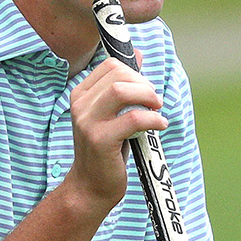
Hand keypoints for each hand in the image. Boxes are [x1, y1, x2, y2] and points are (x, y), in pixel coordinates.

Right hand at [64, 57, 167, 210]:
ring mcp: (88, 123)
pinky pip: (133, 119)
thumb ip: (124, 85)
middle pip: (118, 75)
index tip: (146, 90)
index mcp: (81, 95)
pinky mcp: (100, 140)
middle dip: (144, 84)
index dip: (135, 73)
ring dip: (147, 97)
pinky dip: (153, 119)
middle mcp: (80, 105)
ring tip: (157, 110)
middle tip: (154, 102)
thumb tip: (138, 53)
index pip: (110, 65)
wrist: (91, 187)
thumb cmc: (106, 150)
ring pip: (121, 91)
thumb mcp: (112, 114)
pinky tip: (160, 125)